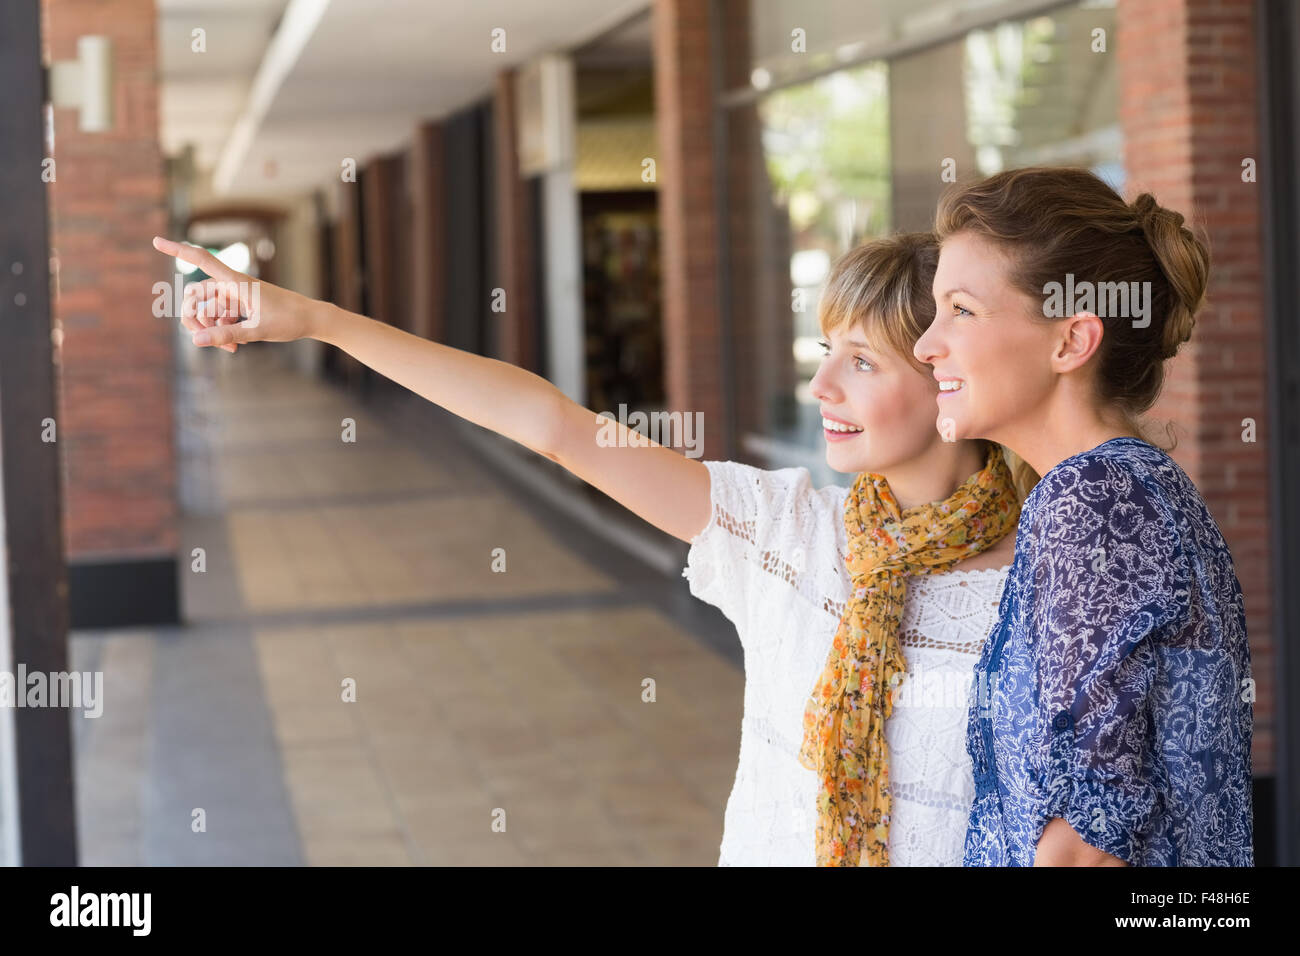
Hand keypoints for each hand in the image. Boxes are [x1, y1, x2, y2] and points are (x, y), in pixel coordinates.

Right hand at [152, 236, 315, 351]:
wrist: (311, 319)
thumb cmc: (289, 321)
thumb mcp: (257, 331)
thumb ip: (225, 335)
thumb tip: (195, 341)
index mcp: (236, 282)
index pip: (201, 259)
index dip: (178, 250)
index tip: (156, 241)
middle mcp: (232, 285)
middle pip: (196, 296)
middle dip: (195, 319)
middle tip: (209, 340)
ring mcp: (235, 295)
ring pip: (207, 309)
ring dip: (212, 329)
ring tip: (232, 348)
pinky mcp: (240, 304)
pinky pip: (219, 316)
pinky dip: (222, 330)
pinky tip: (237, 344)